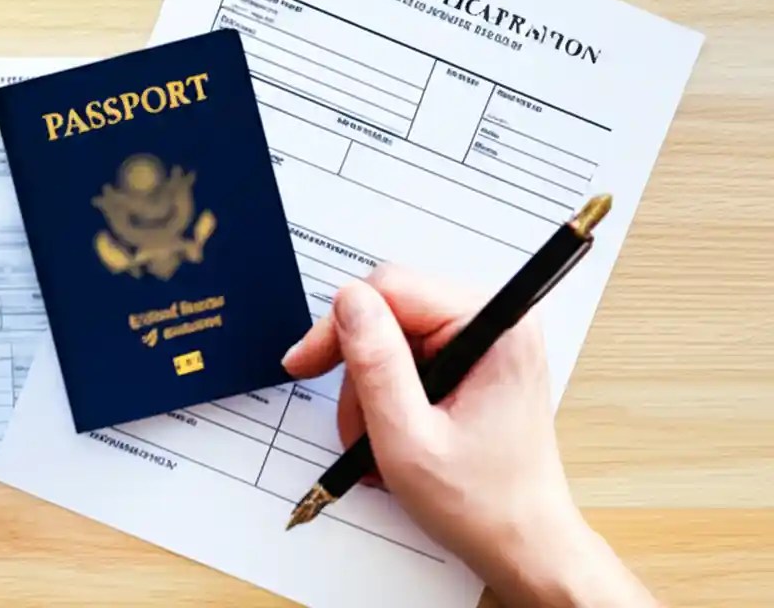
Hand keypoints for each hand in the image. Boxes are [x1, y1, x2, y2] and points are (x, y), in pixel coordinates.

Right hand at [282, 264, 658, 606]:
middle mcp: (496, 321)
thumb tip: (348, 300)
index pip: (392, 288)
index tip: (306, 363)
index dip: (340, 324)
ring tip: (376, 442)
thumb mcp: (409, 438)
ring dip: (370, 389)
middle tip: (349, 420)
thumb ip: (376, 364)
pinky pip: (410, 356)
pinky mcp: (474, 360)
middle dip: (358, 367)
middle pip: (391, 308)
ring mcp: (485, 340)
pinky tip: (391, 432)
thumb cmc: (482, 503)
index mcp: (495, 326)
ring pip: (393, 335)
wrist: (523, 543)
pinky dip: (387, 394)